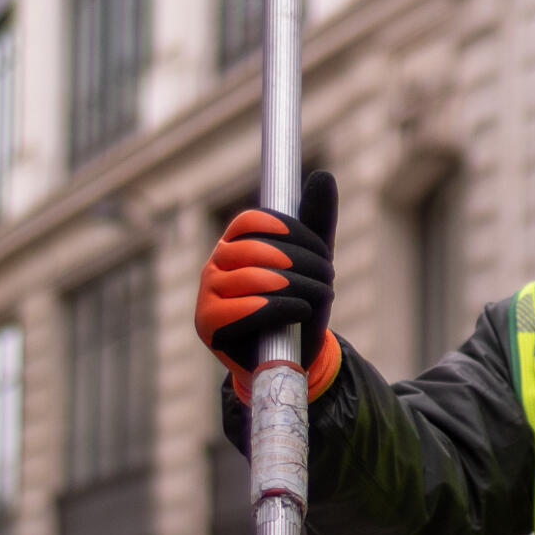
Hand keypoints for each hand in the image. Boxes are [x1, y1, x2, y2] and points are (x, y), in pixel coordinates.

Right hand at [194, 171, 339, 398]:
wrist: (294, 359)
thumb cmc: (300, 306)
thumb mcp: (313, 262)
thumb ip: (316, 221)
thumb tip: (323, 175)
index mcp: (234, 245)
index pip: (252, 221)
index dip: (289, 230)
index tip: (320, 249)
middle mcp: (215, 265)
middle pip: (257, 250)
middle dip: (303, 263)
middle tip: (328, 278)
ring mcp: (207, 295)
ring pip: (255, 278)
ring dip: (298, 287)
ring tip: (319, 298)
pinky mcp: (208, 325)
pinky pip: (242, 309)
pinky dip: (278, 308)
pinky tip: (301, 311)